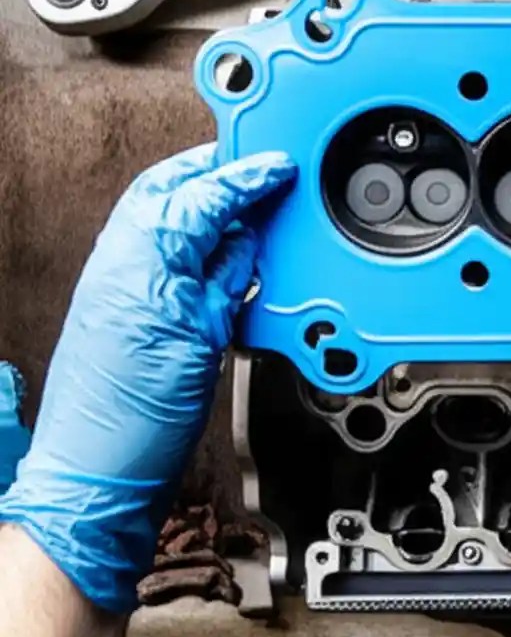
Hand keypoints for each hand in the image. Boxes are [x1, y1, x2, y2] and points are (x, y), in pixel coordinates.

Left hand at [0, 145, 295, 612]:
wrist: (103, 473)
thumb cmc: (133, 413)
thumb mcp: (198, 328)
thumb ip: (225, 271)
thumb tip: (250, 233)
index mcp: (139, 252)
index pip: (201, 190)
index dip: (245, 173)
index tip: (281, 163)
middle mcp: (129, 260)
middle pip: (181, 192)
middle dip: (223, 175)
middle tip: (271, 170)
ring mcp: (133, 285)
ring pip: (182, 223)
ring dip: (219, 209)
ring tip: (263, 209)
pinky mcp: (146, 314)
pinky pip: (184, 261)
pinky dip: (215, 250)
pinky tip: (240, 259)